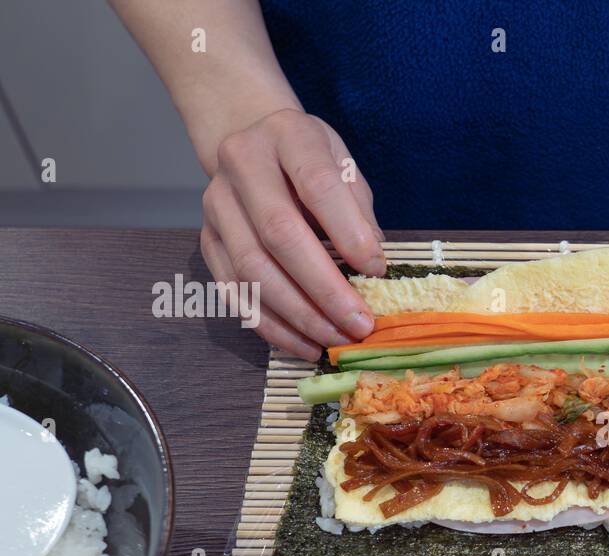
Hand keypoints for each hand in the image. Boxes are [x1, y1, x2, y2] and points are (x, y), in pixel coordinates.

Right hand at [199, 109, 385, 358]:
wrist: (251, 141)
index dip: (348, 232)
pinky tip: (304, 344)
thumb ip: (358, 211)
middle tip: (359, 325)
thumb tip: (372, 270)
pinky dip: (272, 326)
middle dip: (324, 288)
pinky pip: (235, 292)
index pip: (316, 185)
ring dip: (298, 315)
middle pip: (279, 234)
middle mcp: (242, 165)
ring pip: (252, 269)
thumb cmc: (310, 160)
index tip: (377, 270)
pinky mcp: (208, 241)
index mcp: (287, 136)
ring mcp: (217, 204)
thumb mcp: (343, 165)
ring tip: (336, 341)